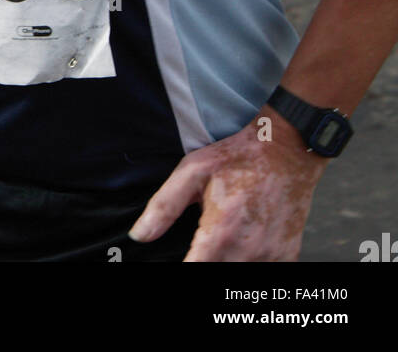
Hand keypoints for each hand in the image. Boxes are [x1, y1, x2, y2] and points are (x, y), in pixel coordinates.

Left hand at [128, 113, 325, 261]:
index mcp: (221, 230)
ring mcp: (271, 255)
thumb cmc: (238, 157)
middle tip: (203, 245)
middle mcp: (248, 249)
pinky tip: (244, 247)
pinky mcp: (288, 256)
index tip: (182, 258)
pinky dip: (251, 265)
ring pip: (240, 278)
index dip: (183, 270)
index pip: (194, 272)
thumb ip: (164, 206)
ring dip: (227, 264)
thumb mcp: (193, 171)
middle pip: (216, 275)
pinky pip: (265, 274)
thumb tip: (139, 236)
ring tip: (224, 243)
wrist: (286, 149)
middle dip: (204, 263)